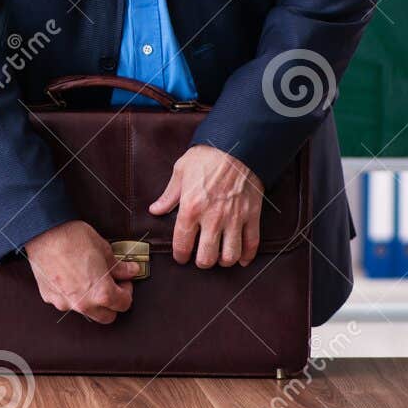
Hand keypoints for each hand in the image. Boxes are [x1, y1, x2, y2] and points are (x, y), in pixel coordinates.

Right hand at [21, 219, 142, 323]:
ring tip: (88, 279)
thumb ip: (119, 267)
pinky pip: (66, 301)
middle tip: (110, 284)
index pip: (124, 304)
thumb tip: (130, 271)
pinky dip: (71, 294)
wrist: (44, 232)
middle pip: (106, 316)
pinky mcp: (49, 297)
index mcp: (102, 293)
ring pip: (85, 311)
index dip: (127, 291)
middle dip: (111, 303)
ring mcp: (64, 303)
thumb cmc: (73, 238)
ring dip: (91, 301)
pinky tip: (70, 277)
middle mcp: (84, 304)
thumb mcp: (104, 250)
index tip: (124, 280)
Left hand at [148, 144, 264, 267]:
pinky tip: (241, 259)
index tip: (181, 257)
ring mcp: (234, 218)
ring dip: (223, 261)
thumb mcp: (181, 172)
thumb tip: (156, 209)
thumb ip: (169, 195)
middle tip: (200, 258)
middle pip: (207, 257)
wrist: (238, 145)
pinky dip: (247, 256)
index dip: (180, 256)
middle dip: (201, 262)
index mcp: (191, 208)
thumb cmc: (206, 156)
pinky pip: (252, 243)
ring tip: (219, 257)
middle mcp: (212, 218)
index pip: (182, 244)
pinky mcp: (252, 216)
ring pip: (230, 256)